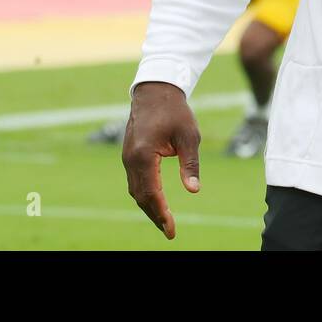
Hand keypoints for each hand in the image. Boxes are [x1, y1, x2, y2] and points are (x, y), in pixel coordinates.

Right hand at [122, 82, 201, 239]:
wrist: (156, 91)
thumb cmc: (175, 111)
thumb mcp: (189, 136)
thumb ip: (190, 164)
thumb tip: (194, 190)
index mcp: (143, 155)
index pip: (151, 193)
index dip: (161, 214)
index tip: (171, 229)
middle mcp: (130, 159)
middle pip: (140, 196)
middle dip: (155, 215)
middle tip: (169, 231)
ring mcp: (127, 157)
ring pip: (136, 190)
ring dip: (149, 207)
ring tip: (164, 221)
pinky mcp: (129, 155)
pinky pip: (135, 181)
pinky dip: (145, 194)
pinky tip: (156, 202)